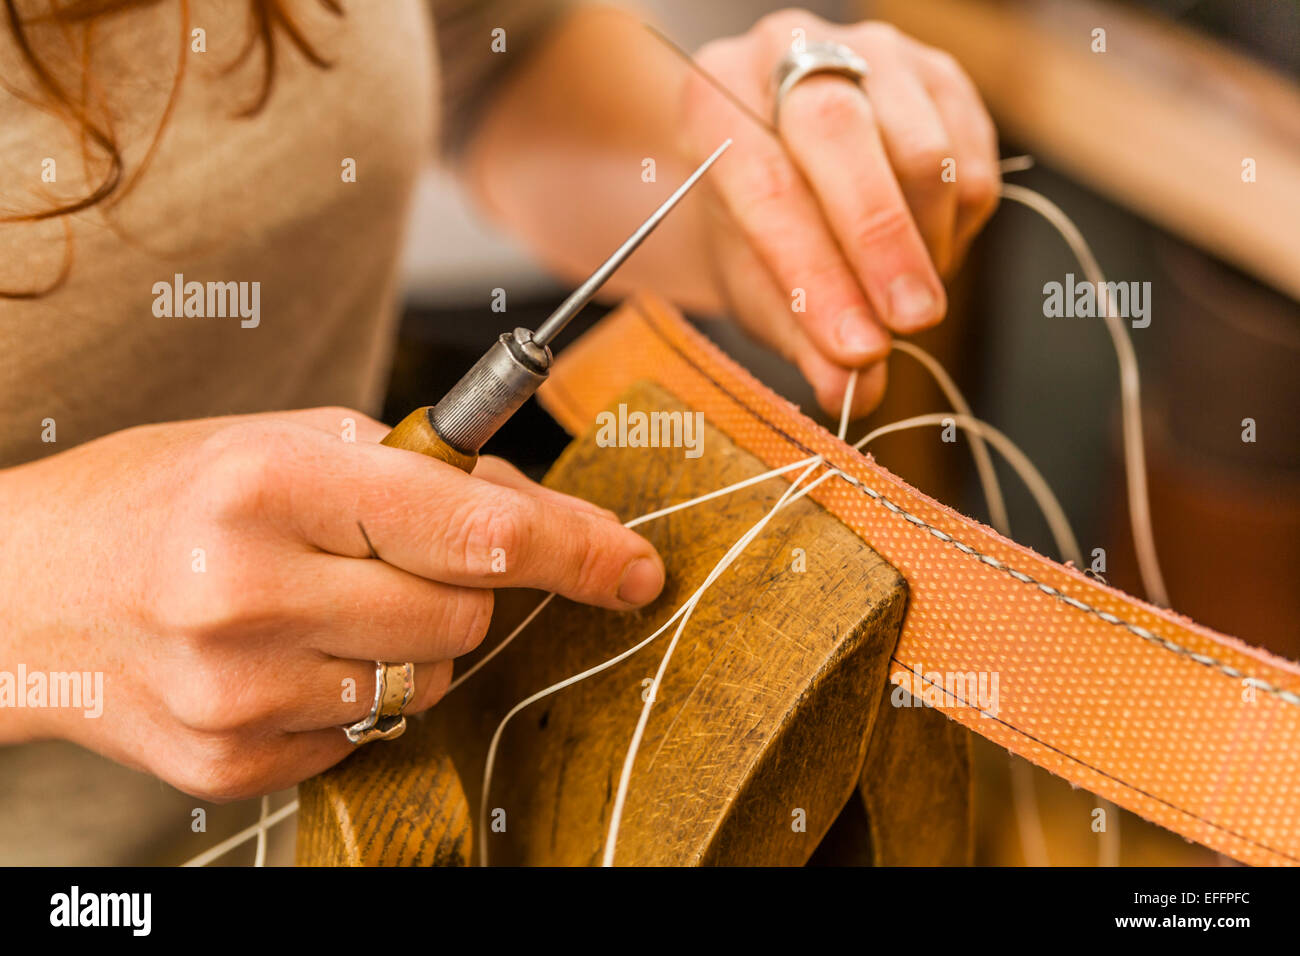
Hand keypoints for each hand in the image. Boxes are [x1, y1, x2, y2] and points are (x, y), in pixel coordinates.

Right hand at [0, 408, 663, 800]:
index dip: (573, 547)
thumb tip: (548, 518)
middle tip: (388, 559)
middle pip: (463, 617)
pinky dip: (354, 694)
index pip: (475, 528)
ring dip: (408, 645)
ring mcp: (235, 691)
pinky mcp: (229, 762)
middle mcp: (246, 591)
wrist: (24, 593)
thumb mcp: (281, 440)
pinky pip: (366, 734)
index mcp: (267, 482)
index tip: (633, 565)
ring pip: (425, 684)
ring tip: (322, 604)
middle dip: (459, 589)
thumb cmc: (160, 497)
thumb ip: (421, 473)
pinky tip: (285, 656)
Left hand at [680, 11, 999, 415]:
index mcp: (715, 97)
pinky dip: (958, 227)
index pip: (767, 187)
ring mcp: (868, 52)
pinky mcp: (937, 73)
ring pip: (922, 148)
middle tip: (910, 324)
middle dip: (881, 245)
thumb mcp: (756, 285)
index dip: (815, 276)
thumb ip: (799, 335)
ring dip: (925, 245)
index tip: (857, 350)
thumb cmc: (757, 230)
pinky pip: (972, 159)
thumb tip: (852, 390)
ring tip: (904, 300)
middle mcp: (786, 51)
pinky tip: (926, 254)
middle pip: (840, 137)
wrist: (781, 164)